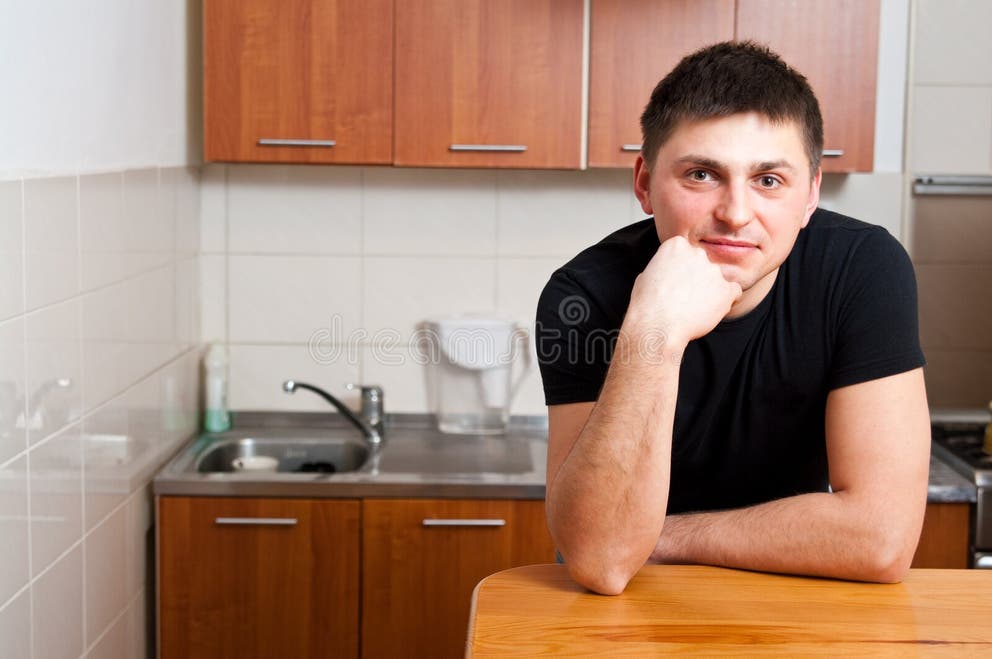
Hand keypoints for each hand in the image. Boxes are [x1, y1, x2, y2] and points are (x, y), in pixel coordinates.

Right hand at [624, 236, 741, 346]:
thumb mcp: (646, 276)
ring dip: (709, 290)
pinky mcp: (725, 289)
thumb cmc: (647, 304)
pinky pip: (733, 291)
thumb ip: (663, 268)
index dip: (681, 268)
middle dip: (696, 277)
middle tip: (684, 295)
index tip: (675, 280)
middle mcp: (697, 253)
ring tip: (694, 307)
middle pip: (702, 263)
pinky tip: (713, 309)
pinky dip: (727, 299)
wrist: (658, 325)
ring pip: (717, 279)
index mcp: (676, 245)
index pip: (686, 252)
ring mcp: (713, 271)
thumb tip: (667, 271)